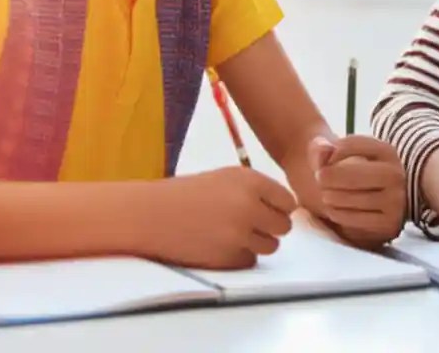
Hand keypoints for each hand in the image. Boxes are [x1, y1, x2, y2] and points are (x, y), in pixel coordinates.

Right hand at [151, 166, 295, 269]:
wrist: (150, 214)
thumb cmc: (186, 194)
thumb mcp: (224, 178)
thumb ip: (255, 190)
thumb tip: (285, 209)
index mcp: (250, 181)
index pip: (288, 202)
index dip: (277, 208)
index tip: (264, 209)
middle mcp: (249, 206)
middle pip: (284, 227)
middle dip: (270, 227)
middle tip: (249, 224)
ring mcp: (240, 234)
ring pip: (271, 246)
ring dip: (256, 243)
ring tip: (231, 234)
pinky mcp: (228, 257)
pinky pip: (250, 260)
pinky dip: (239, 256)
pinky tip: (218, 245)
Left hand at [308, 135, 405, 248]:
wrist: (373, 204)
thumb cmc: (351, 174)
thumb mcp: (337, 156)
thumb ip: (322, 149)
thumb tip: (323, 151)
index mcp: (387, 152)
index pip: (351, 145)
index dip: (330, 152)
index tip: (325, 161)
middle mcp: (396, 175)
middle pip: (351, 174)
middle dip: (329, 177)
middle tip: (319, 179)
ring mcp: (395, 201)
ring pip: (353, 199)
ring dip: (331, 197)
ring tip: (326, 195)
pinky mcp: (389, 224)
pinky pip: (355, 219)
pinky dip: (338, 214)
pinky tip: (333, 209)